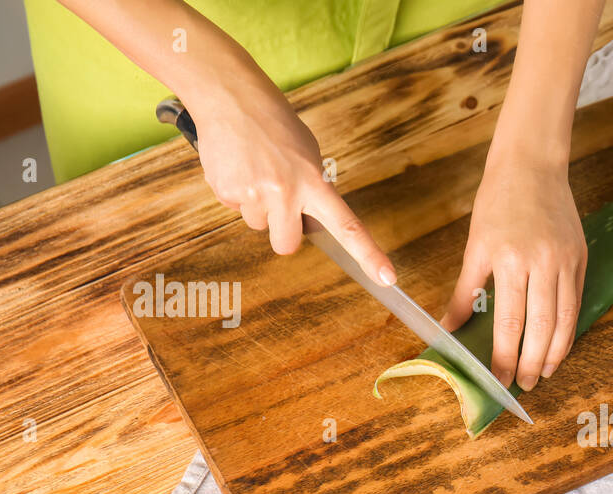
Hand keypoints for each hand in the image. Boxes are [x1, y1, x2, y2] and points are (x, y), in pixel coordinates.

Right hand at [191, 85, 395, 285]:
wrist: (230, 97)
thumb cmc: (275, 123)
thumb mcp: (308, 152)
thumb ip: (314, 188)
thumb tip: (314, 219)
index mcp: (314, 182)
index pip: (348, 226)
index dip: (368, 254)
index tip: (387, 278)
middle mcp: (285, 192)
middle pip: (286, 245)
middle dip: (283, 233)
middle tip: (279, 202)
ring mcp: (253, 194)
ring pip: (257, 225)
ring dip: (258, 206)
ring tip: (255, 170)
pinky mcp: (225, 191)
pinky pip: (235, 208)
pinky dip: (237, 192)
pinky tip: (238, 166)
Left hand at [442, 154, 586, 390]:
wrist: (532, 165)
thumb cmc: (498, 201)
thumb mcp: (475, 245)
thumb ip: (466, 291)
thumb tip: (449, 327)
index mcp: (510, 260)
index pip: (510, 323)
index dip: (504, 357)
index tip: (499, 380)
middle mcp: (543, 263)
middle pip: (541, 327)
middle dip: (531, 362)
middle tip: (523, 385)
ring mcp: (566, 261)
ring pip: (565, 319)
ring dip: (555, 352)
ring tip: (544, 373)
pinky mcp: (580, 257)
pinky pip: (576, 302)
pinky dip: (568, 327)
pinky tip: (559, 344)